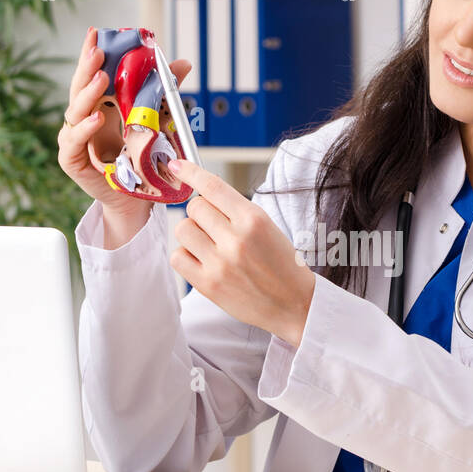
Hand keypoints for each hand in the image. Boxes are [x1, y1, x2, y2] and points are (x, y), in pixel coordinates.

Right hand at [58, 27, 192, 247]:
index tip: (97, 33)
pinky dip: (85, 130)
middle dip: (87, 67)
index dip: (92, 53)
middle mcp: (83, 119)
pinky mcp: (72, 160)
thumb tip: (182, 62)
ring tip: (102, 78)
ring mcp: (75, 138)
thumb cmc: (142, 159)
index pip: (92, 74)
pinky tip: (97, 119)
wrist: (138, 199)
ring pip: (75, 110)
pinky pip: (74, 142)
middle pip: (80, 87)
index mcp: (99, 105)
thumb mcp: (158, 120)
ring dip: (89, 93)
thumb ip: (164, 91)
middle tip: (98, 49)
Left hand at [168, 159, 315, 346]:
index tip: (177, 166)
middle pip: (195, 207)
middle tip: (216, 227)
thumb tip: (203, 192)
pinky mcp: (208, 284)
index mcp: (254, 219)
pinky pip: (178, 257)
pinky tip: (203, 261)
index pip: (213, 186)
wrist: (295, 304)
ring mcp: (220, 263)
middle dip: (202, 213)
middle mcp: (235, 239)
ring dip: (193, 233)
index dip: (190, 172)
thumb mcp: (268, 227)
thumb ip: (236, 210)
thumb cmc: (283, 265)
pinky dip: (186, 256)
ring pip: (183, 229)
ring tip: (211, 245)